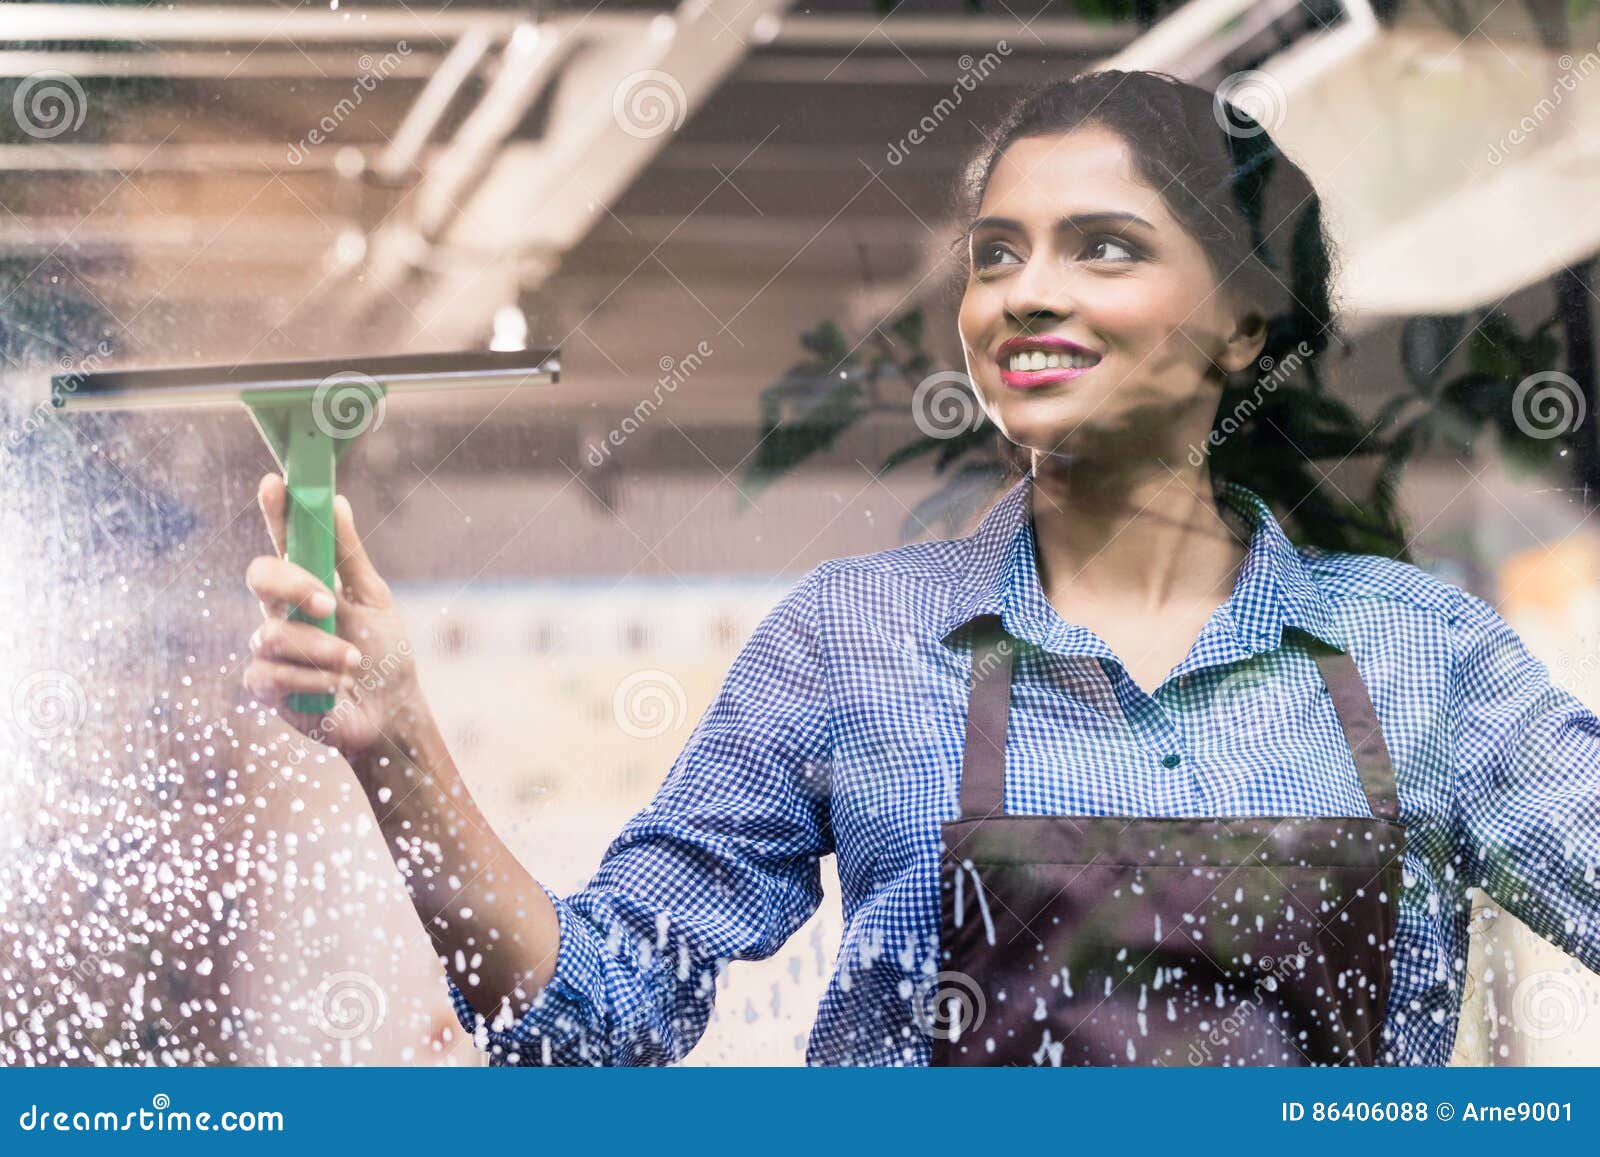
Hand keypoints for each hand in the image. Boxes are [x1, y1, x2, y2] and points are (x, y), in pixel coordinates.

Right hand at [242, 473, 424, 759]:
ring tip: (353, 662)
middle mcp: (280, 610)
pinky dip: (312, 679)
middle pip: (259, 576)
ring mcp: (269, 647)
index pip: (284, 540)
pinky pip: (271, 674)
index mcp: (307, 583)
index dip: (274, 511)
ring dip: (320, 648)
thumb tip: (336, 501)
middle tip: (328, 603)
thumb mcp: (374, 600)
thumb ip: (350, 556)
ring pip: (270, 632)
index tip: (274, 483)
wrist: (390, 712)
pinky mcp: (266, 685)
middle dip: (293, 585)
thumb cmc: (383, 652)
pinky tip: (334, 686)